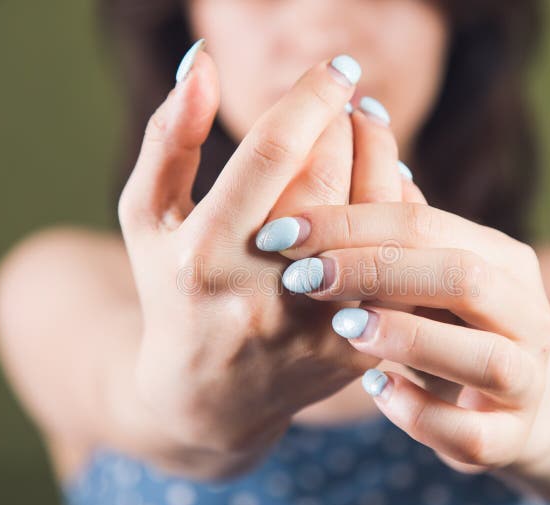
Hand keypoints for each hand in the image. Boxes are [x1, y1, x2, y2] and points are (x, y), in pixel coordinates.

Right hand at [118, 47, 380, 455]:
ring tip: (370, 130)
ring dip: (384, 160)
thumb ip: (170, 137)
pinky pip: (399, 267)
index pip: (273, 152)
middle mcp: (261, 292)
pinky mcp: (351, 349)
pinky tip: (388, 192)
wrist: (204, 398)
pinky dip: (402, 218)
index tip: (338, 67)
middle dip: (349, 123)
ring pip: (377, 221)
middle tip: (351, 99)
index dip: (313, 98)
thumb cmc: (170, 291)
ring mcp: (312, 326)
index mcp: (203, 253)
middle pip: (332, 180)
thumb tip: (202, 61)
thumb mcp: (147, 217)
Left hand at [266, 202, 549, 471]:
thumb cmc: (449, 325)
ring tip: (341, 327)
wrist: (504, 402)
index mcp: (506, 260)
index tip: (282, 233)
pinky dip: (417, 412)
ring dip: (407, 336)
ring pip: (484, 357)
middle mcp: (529, 316)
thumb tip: (353, 136)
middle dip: (375, 271)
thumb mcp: (426, 273)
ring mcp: (527, 381)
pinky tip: (374, 388)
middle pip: (463, 277)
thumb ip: (395, 226)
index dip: (351, 223)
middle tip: (303, 277)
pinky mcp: (509, 438)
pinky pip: (469, 432)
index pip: (428, 225)